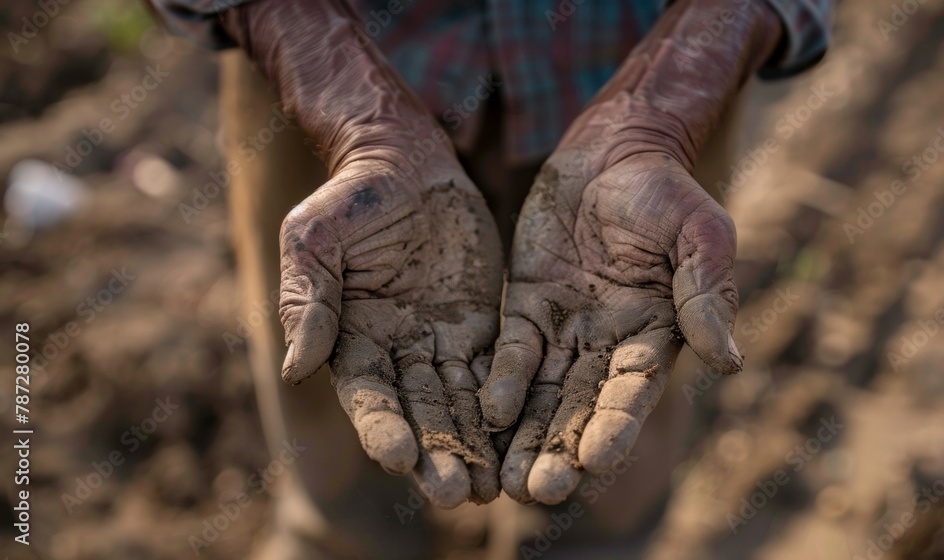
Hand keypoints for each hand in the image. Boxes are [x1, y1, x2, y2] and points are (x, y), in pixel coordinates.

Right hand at [278, 144, 503, 507]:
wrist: (404, 164)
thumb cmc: (350, 198)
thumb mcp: (315, 238)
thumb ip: (307, 299)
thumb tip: (296, 366)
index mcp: (352, 340)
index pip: (368, 395)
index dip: (382, 427)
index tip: (400, 459)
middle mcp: (398, 353)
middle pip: (418, 415)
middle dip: (437, 455)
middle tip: (459, 495)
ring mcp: (442, 344)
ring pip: (461, 405)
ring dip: (476, 446)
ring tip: (497, 488)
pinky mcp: (482, 329)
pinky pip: (498, 372)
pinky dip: (508, 408)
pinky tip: (526, 439)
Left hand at [479, 98, 741, 504]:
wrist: (615, 151)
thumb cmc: (666, 190)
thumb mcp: (698, 233)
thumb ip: (706, 294)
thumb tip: (730, 360)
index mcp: (656, 335)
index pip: (633, 392)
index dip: (615, 426)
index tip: (595, 460)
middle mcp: (609, 344)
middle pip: (583, 407)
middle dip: (561, 449)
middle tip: (540, 491)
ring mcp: (567, 329)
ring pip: (545, 393)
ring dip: (526, 435)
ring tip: (507, 482)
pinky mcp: (529, 308)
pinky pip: (514, 353)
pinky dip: (502, 384)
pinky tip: (486, 414)